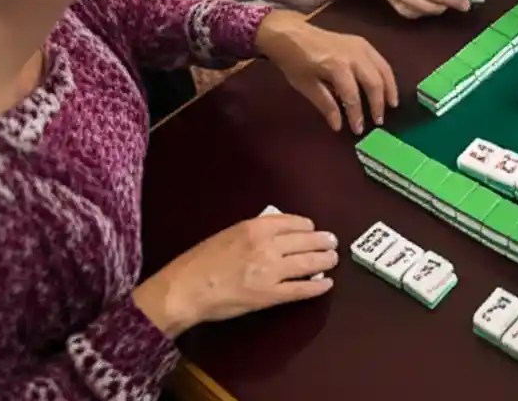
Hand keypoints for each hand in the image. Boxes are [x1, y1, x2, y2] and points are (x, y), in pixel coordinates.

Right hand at [133, 214, 337, 337]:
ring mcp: (271, 271)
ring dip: (325, 260)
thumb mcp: (229, 234)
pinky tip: (326, 284)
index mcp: (256, 226)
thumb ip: (255, 231)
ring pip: (309, 263)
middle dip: (323, 241)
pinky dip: (318, 286)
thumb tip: (279, 233)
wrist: (186, 289)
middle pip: (307, 240)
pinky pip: (302, 289)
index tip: (312, 229)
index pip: (294, 222)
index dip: (308, 226)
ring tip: (332, 259)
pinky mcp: (271, 295)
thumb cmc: (201, 261)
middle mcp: (268, 245)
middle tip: (332, 243)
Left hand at [257, 10, 398, 133]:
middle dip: (378, 104)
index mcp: (337, 66)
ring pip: (383, 70)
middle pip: (374, 82)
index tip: (358, 129)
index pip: (353, 96)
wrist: (290, 33)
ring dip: (389, 89)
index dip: (357, 114)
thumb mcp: (306, 86)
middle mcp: (354, 55)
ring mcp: (360, 46)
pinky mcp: (362, 42)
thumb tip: (339, 126)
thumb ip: (326, 105)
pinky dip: (386, 75)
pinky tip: (387, 86)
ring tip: (392, 105)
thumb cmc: (294, 61)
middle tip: (378, 121)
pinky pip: (380, 61)